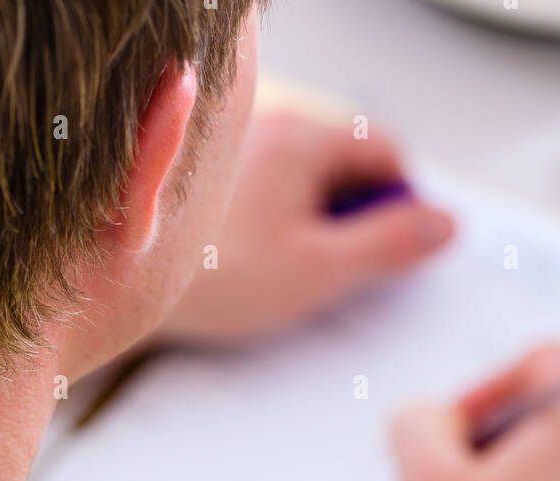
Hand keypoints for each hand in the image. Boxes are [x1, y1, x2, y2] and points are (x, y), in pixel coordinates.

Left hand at [159, 109, 454, 345]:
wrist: (115, 281)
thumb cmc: (213, 277)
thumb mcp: (318, 270)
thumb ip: (386, 245)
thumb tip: (444, 225)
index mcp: (303, 136)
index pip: (385, 151)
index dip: (401, 203)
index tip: (390, 249)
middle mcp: (267, 120)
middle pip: (342, 159)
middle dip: (350, 211)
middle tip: (331, 267)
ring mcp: (233, 141)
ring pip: (299, 173)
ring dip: (309, 215)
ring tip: (280, 265)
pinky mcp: (204, 168)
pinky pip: (260, 181)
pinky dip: (269, 213)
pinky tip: (244, 255)